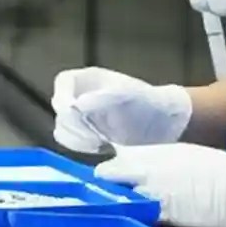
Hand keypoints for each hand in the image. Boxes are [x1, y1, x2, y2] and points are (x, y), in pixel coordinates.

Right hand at [51, 67, 192, 152]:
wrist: (165, 126)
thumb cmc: (149, 104)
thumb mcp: (129, 96)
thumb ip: (103, 98)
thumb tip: (77, 104)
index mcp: (90, 79)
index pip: (63, 82)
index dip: (64, 97)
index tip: (74, 114)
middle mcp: (82, 94)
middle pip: (60, 108)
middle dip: (73, 123)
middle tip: (94, 135)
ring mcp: (83, 115)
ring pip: (63, 127)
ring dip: (76, 137)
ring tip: (99, 142)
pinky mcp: (88, 134)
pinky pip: (72, 142)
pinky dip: (81, 146)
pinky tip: (101, 147)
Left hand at [95, 142, 225, 226]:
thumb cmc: (216, 168)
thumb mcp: (183, 154)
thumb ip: (158, 157)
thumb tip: (141, 162)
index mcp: (156, 153)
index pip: (119, 158)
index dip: (111, 165)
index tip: (107, 170)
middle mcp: (149, 171)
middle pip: (111, 175)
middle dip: (107, 181)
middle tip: (107, 187)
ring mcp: (154, 193)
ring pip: (121, 195)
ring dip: (117, 197)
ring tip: (118, 201)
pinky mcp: (163, 214)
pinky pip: (140, 213)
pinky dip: (134, 213)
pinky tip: (134, 215)